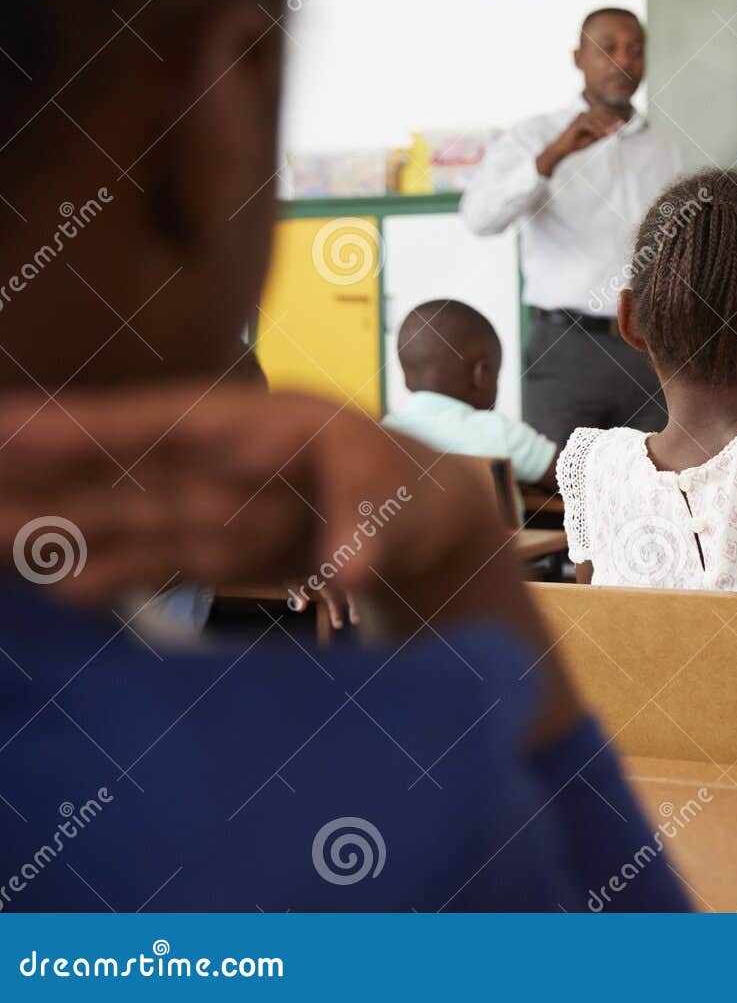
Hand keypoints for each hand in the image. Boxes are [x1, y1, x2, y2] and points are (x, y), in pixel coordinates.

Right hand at [0, 387, 512, 624]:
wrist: (424, 526)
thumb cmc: (413, 492)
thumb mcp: (407, 501)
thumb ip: (371, 531)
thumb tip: (350, 575)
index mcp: (261, 428)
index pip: (159, 424)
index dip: (81, 427)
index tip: (3, 428)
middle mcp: (219, 466)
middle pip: (115, 471)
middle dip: (38, 476)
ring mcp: (210, 511)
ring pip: (116, 517)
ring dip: (52, 526)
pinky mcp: (215, 555)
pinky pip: (146, 562)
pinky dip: (100, 573)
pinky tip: (49, 583)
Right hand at [536, 109, 620, 176]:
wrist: (563, 149)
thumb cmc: (578, 144)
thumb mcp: (593, 139)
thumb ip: (603, 133)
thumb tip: (615, 130)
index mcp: (588, 116)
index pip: (602, 114)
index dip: (612, 118)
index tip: (622, 123)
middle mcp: (584, 114)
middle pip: (600, 114)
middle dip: (610, 121)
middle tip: (619, 128)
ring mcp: (579, 118)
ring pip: (595, 118)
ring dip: (604, 126)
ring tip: (611, 133)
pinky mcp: (576, 123)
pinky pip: (588, 124)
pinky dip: (596, 130)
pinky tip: (601, 136)